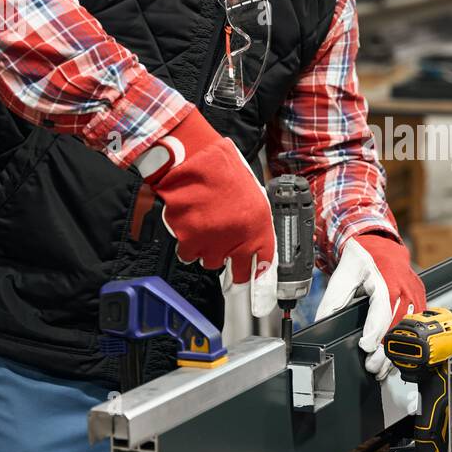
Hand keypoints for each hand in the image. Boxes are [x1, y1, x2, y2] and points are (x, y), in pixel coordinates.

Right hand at [142, 107, 277, 316]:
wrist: (195, 160)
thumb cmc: (223, 172)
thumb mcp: (253, 195)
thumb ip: (255, 223)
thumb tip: (255, 244)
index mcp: (259, 227)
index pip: (264, 263)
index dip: (261, 278)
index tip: (259, 291)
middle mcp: (238, 239)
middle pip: (236, 272)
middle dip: (232, 267)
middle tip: (225, 256)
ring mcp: (213, 243)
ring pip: (210, 262)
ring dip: (207, 251)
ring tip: (204, 226)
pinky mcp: (190, 241)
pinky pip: (189, 254)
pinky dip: (187, 244)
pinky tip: (189, 226)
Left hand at [314, 232, 424, 379]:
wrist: (380, 243)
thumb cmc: (363, 257)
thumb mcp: (342, 276)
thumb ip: (332, 301)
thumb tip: (321, 324)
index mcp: (386, 280)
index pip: (383, 311)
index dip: (375, 332)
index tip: (365, 347)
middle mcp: (405, 288)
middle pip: (398, 326)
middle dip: (385, 351)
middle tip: (372, 367)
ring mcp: (415, 295)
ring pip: (410, 330)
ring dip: (397, 351)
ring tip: (382, 368)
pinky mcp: (420, 300)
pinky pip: (416, 325)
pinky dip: (406, 343)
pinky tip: (395, 355)